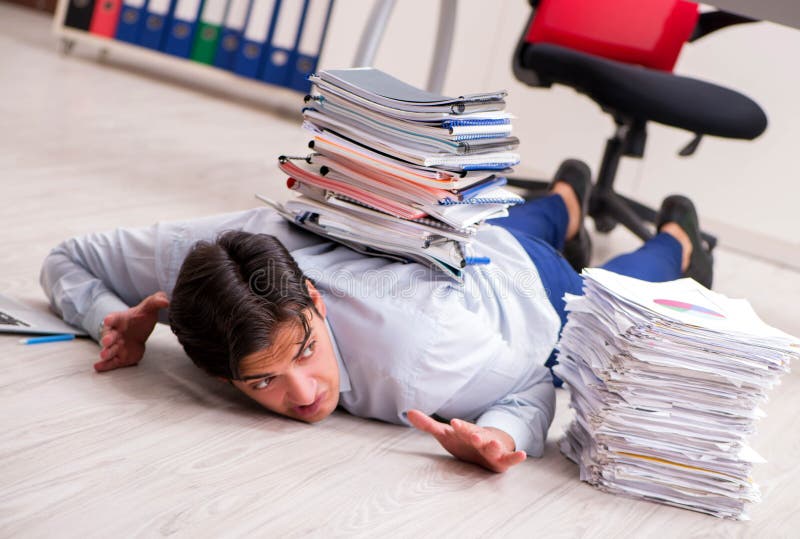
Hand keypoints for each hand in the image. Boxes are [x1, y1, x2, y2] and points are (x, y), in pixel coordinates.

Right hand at [95, 291, 168, 372]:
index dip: (111, 319)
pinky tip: (98, 367)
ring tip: (104, 355)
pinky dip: (105, 365)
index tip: (108, 320)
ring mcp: (116, 346)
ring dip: (106, 352)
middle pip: (109, 336)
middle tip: (107, 341)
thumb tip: (165, 301)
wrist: (139, 330)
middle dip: (107, 338)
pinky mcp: (119, 356)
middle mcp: (114, 333)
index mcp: (119, 319)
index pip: (113, 318)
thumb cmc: (141, 317)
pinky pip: (111, 362)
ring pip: (109, 350)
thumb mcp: (149, 307)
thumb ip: (156, 301)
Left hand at [407, 409, 526, 472]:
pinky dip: (516, 457)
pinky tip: (523, 454)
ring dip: (493, 445)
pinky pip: (511, 459)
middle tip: (473, 435)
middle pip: (478, 437)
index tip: (453, 423)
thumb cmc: (464, 441)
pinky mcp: (502, 461)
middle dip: (475, 435)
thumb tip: (408, 411)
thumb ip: (428, 425)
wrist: (487, 446)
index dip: (459, 427)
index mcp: (467, 433)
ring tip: (493, 443)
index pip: (462, 429)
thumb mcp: (446, 434)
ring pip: (493, 447)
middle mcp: (481, 439)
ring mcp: (492, 449)